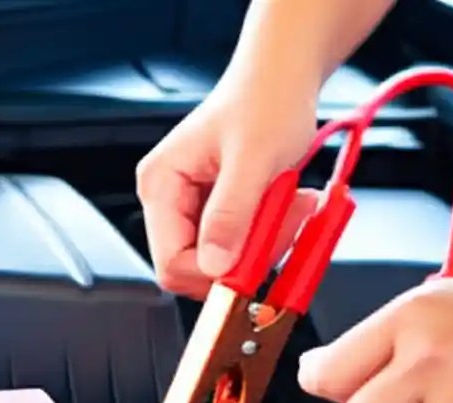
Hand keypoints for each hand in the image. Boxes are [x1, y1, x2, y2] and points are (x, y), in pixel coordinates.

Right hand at [136, 71, 321, 296]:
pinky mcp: (220, 211)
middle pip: (199, 266)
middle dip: (247, 256)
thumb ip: (231, 213)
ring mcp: (194, 207)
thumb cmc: (266, 99)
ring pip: (225, 260)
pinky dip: (271, 235)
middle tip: (283, 225)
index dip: (214, 274)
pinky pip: (242, 246)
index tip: (256, 265)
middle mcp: (170, 199)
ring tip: (291, 206)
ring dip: (266, 244)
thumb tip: (214, 265)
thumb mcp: (253, 158)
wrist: (284, 78)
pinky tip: (286, 206)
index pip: (171, 262)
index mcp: (161, 184)